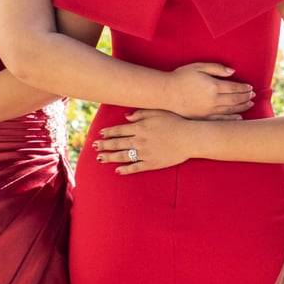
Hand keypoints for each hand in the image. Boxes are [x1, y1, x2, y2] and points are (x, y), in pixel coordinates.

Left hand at [93, 109, 207, 175]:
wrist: (189, 138)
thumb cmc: (176, 122)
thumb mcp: (158, 112)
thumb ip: (141, 113)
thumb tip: (127, 117)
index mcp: (140, 127)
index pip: (119, 130)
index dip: (109, 132)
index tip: (100, 134)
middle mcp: (139, 140)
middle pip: (117, 143)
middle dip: (104, 145)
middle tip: (94, 146)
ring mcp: (144, 153)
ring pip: (122, 156)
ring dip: (109, 157)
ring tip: (100, 158)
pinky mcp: (151, 163)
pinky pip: (135, 167)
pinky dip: (125, 169)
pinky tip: (117, 170)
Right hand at [163, 60, 255, 117]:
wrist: (165, 93)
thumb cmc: (180, 77)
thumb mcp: (198, 67)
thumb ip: (216, 68)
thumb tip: (232, 72)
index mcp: (213, 86)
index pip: (234, 88)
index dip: (244, 88)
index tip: (250, 87)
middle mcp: (213, 100)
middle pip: (234, 99)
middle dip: (245, 97)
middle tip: (253, 95)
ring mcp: (208, 111)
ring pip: (230, 110)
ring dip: (242, 107)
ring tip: (250, 104)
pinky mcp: (202, 118)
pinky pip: (220, 120)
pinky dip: (231, 119)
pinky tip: (238, 118)